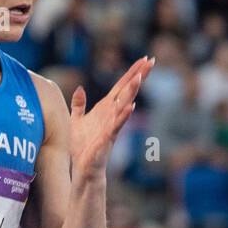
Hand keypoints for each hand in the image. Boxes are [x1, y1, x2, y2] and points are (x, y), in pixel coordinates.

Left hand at [69, 55, 152, 179]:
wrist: (83, 168)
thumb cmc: (82, 147)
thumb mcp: (76, 121)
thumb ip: (79, 105)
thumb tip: (79, 88)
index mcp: (106, 108)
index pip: (121, 86)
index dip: (132, 72)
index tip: (144, 58)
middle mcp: (112, 115)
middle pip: (127, 91)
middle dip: (139, 76)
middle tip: (151, 61)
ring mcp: (111, 126)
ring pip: (123, 105)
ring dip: (131, 92)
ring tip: (139, 78)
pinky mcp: (107, 139)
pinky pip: (116, 126)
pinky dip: (123, 116)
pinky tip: (131, 106)